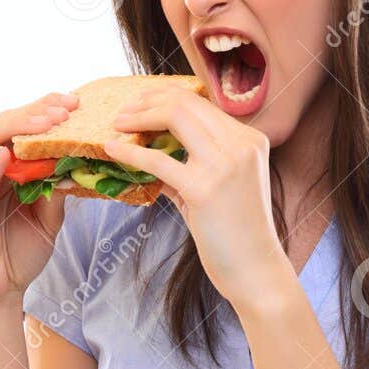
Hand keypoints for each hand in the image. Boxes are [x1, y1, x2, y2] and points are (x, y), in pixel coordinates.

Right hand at [0, 91, 80, 311]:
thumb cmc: (20, 253)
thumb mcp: (50, 218)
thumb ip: (58, 190)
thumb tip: (77, 163)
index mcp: (10, 168)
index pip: (24, 126)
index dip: (47, 110)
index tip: (76, 103)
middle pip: (6, 124)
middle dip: (37, 110)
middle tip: (67, 106)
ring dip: (18, 128)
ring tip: (46, 122)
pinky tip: (7, 155)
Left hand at [103, 86, 289, 311]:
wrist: (256, 270)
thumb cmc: (239, 234)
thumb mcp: (222, 187)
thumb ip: (194, 164)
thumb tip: (154, 152)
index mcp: (249, 140)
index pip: (201, 103)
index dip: (166, 97)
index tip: (142, 103)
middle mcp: (240, 145)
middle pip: (186, 103)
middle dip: (148, 101)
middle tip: (124, 113)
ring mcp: (223, 165)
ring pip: (173, 117)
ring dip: (138, 117)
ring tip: (117, 125)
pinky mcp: (203, 189)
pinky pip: (157, 160)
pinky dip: (130, 152)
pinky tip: (112, 150)